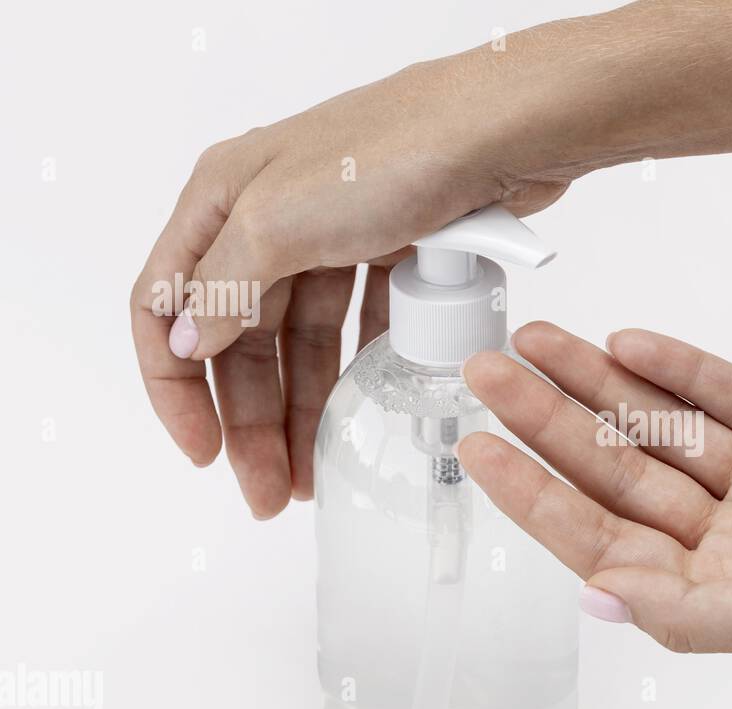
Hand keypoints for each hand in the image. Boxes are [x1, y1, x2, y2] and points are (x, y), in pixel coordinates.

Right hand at [130, 53, 570, 515]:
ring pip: (304, 341)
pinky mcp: (393, 249)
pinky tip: (368, 414)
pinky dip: (363, 370)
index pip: (164, 306)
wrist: (504, 130)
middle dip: (250, 420)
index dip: (175, 387)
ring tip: (314, 475)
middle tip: (269, 491)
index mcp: (221, 202)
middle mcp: (269, 218)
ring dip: (304, 409)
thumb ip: (222, 290)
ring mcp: (334, 235)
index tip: (203, 453)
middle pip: (240, 339)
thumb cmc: (388, 156)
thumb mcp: (279, 222)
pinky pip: (364, 325)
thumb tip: (183, 347)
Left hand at [458, 323, 731, 662]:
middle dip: (551, 423)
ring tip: (542, 342)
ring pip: (667, 430)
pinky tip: (632, 345)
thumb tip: (598, 601)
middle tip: (488, 371)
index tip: (477, 448)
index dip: (534, 494)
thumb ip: (694, 613)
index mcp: (727, 594)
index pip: (603, 540)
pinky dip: (684, 372)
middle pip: (622, 475)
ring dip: (603, 387)